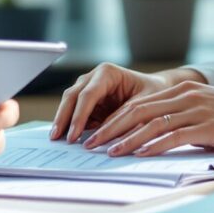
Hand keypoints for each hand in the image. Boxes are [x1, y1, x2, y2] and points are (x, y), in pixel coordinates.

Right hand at [50, 63, 198, 141]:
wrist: (157, 89)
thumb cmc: (153, 93)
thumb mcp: (144, 105)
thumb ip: (123, 117)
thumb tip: (103, 134)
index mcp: (107, 73)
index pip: (88, 94)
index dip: (78, 116)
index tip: (73, 135)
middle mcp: (94, 77)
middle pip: (72, 96)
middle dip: (63, 117)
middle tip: (56, 137)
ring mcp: (88, 87)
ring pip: (69, 102)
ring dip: (62, 120)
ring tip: (56, 139)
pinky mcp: (88, 100)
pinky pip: (75, 111)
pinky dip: (70, 123)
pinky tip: (65, 137)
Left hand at [82, 84, 213, 155]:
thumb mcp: (207, 113)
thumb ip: (183, 120)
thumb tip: (156, 137)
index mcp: (185, 91)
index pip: (140, 104)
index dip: (116, 118)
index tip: (98, 133)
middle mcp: (187, 96)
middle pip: (139, 110)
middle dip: (112, 128)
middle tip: (92, 142)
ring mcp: (197, 110)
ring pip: (152, 123)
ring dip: (126, 139)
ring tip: (109, 152)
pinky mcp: (209, 126)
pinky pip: (174, 135)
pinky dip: (153, 145)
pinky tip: (139, 153)